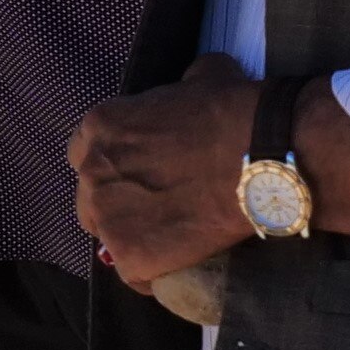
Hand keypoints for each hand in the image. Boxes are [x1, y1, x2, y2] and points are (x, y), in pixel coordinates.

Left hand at [68, 59, 349, 309]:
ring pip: (106, 235)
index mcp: (101, 126)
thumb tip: (193, 85)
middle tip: (157, 205)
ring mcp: (108, 218)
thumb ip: (181, 86)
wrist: (263, 159)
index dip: (115, 164)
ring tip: (168, 237)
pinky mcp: (132, 256)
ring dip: (131, 235)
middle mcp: (93, 172)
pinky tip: (175, 267)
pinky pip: (132, 274)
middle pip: (91, 195)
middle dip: (118, 200)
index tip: (140, 171)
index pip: (86, 151)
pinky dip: (150, 273)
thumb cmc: (233, 112)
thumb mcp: (203, 76)